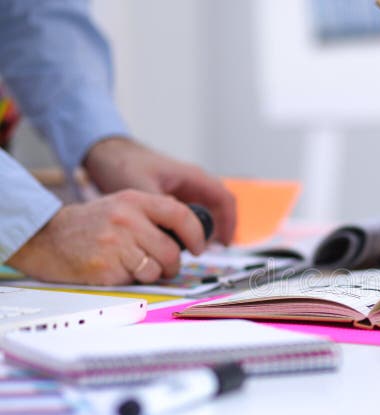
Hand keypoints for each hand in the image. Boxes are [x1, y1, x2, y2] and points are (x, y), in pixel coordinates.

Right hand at [6, 190, 204, 285]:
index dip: (196, 234)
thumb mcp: (122, 206)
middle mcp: (127, 218)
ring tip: (132, 265)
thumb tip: (189, 237)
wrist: (45, 237)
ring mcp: (116, 243)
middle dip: (171, 265)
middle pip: (172, 251)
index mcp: (134, 200)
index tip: (198, 247)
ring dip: (151, 274)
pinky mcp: (106, 267)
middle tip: (162, 266)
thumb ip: (153, 217)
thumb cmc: (89, 226)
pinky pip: (136, 281)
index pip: (180, 214)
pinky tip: (115, 269)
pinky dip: (131, 280)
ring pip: (157, 269)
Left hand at [83, 137, 236, 244]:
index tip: (223, 243)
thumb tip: (171, 231)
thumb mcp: (141, 187)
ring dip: (204, 232)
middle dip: (218, 231)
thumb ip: (158, 208)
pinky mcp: (172, 197)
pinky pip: (189, 215)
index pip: (225, 199)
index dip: (229, 222)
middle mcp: (192, 182)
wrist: (105, 152)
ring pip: (205, 213)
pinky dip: (189, 230)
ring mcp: (183, 189)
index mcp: (192, 176)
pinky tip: (178, 243)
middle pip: (218, 208)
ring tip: (194, 252)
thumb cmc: (123, 163)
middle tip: (208, 252)